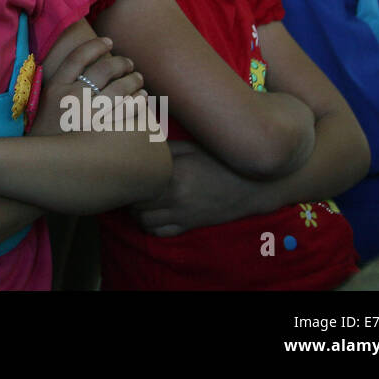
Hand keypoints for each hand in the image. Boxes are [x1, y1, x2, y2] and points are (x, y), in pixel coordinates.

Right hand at [30, 35, 144, 136]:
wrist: (41, 166)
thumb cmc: (46, 134)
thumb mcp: (44, 105)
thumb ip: (60, 84)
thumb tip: (81, 67)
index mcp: (55, 88)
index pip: (79, 56)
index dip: (97, 45)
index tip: (109, 42)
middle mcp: (72, 98)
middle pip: (104, 69)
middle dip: (122, 63)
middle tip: (129, 64)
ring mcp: (89, 115)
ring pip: (121, 88)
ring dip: (134, 80)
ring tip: (138, 80)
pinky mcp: (104, 132)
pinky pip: (129, 110)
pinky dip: (138, 101)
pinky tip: (141, 99)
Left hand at [130, 140, 258, 235]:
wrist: (251, 187)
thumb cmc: (220, 162)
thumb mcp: (192, 148)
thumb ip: (165, 148)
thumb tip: (140, 145)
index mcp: (174, 176)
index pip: (137, 184)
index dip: (129, 178)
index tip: (127, 171)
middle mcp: (175, 199)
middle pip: (136, 205)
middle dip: (130, 196)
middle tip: (132, 185)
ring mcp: (182, 215)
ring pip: (144, 222)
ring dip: (137, 212)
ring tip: (140, 200)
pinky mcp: (189, 226)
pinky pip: (160, 233)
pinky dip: (151, 226)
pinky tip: (153, 214)